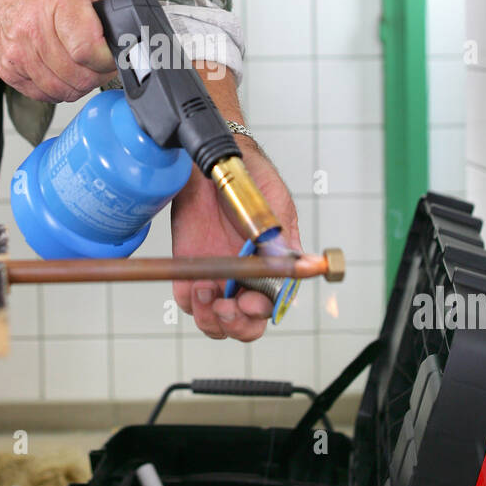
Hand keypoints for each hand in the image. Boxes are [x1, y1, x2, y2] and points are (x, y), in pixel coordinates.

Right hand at [0, 0, 119, 101]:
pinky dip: (58, 88)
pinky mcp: (8, 69)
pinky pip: (43, 94)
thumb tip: (131, 32)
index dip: (107, 59)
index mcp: (58, 0)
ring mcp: (17, 52)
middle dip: (98, 74)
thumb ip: (111, 4)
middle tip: (100, 63)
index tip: (112, 55)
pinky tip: (60, 70)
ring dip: (79, 84)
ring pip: (63, 90)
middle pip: (78, 75)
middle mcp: (33, 28)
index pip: (88, 49)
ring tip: (81, 66)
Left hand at [170, 139, 301, 341]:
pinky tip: (194, 283)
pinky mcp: (189, 266)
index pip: (270, 306)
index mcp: (271, 267)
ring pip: (214, 320)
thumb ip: (283, 238)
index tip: (250, 302)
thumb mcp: (275, 206)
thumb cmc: (251, 178)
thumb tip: (299, 263)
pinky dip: (190, 301)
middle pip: (244, 323)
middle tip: (228, 308)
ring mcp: (216, 273)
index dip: (260, 313)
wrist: (213, 160)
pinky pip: (186, 299)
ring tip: (206, 293)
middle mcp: (244, 275)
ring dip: (211, 318)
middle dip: (236, 325)